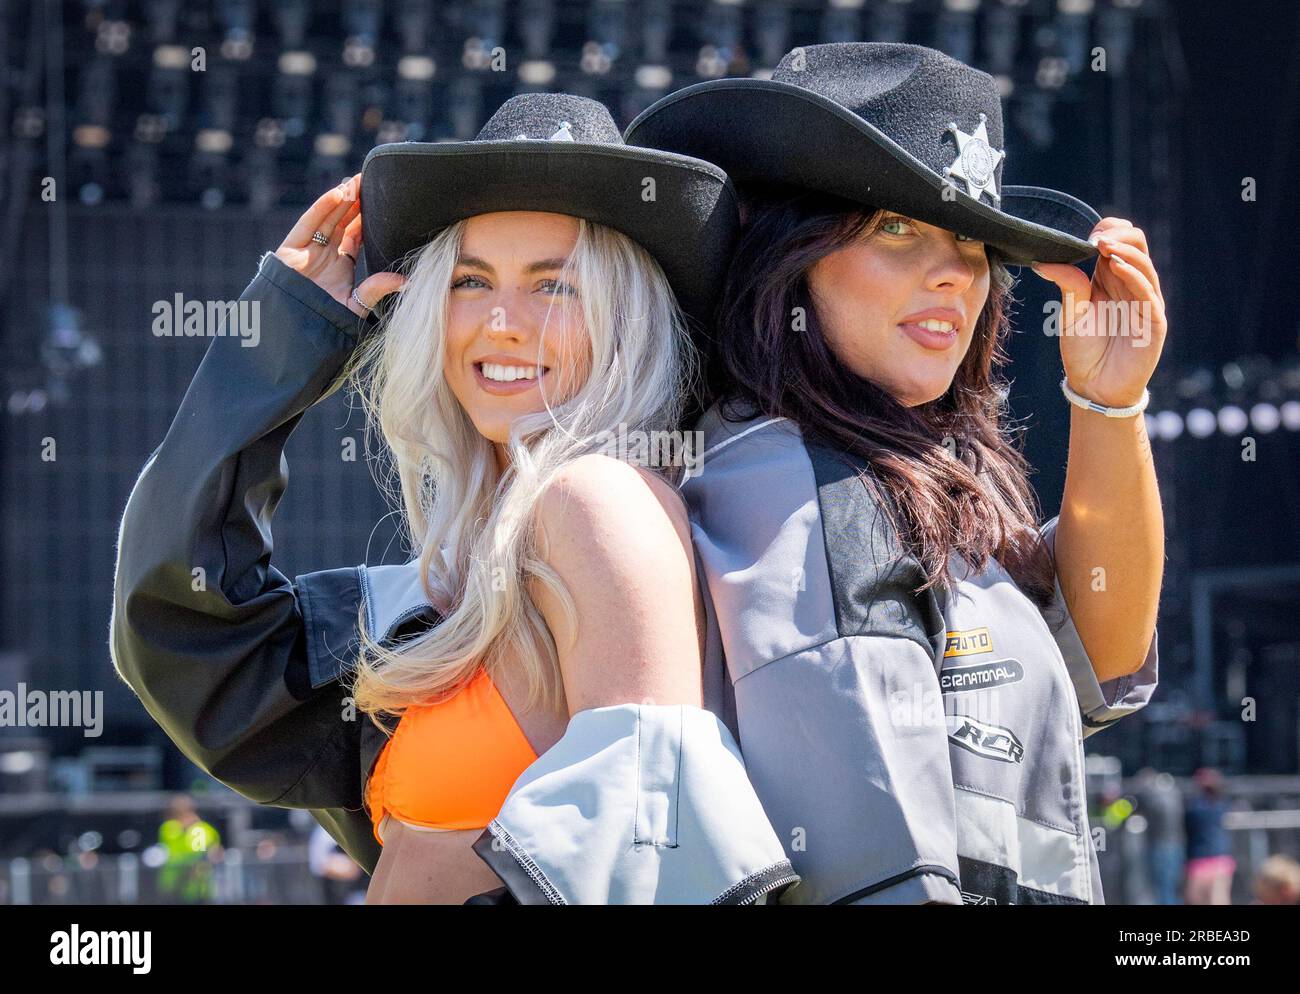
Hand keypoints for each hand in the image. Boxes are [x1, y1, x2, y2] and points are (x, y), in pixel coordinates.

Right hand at [275, 172, 406, 317]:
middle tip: (371, 181)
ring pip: (327, 217)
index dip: (366, 218)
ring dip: (341, 199)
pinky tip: (337, 193)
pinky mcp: (291, 248)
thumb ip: (376, 289)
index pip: (355, 235)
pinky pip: (309, 223)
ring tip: (357, 182)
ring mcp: (307, 249)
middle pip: (341, 221)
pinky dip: (322, 208)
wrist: (296, 332)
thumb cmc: (326, 322)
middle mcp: (324, 254)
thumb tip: (406, 281)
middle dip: (355, 202)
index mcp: (341, 265)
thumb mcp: (356, 304)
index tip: (382, 202)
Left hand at [1030, 218, 1166, 408]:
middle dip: (1119, 235)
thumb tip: (1042, 261)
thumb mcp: (1071, 313)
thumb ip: (1067, 285)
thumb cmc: (1084, 351)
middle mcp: (1132, 286)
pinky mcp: (1154, 320)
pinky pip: (1147, 291)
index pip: (1120, 242)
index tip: (1087, 234)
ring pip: (1144, 264)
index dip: (1108, 232)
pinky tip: (1117, 266)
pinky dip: (1133, 275)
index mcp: (1112, 280)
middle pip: (1138, 245)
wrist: (1094, 388)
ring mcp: (1146, 302)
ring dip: (1125, 251)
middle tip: (1096, 238)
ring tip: (1104, 246)